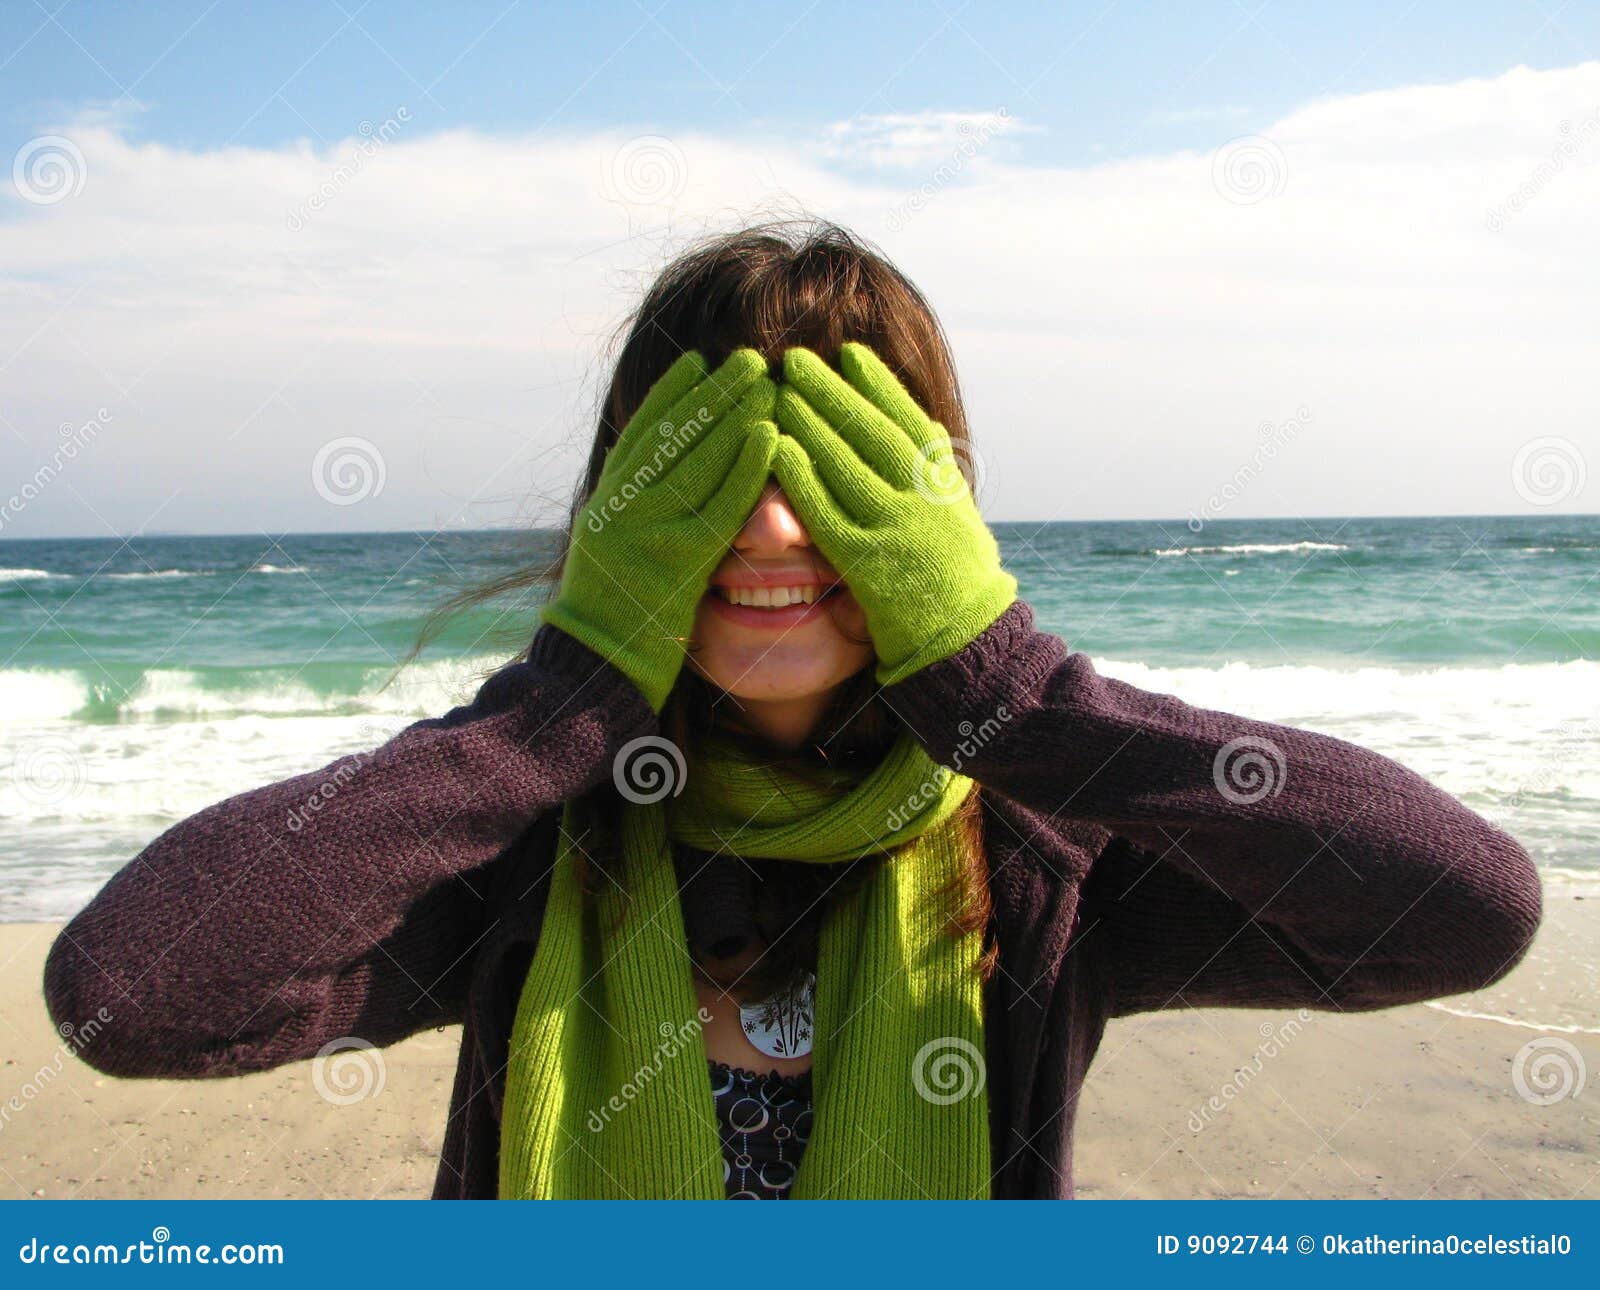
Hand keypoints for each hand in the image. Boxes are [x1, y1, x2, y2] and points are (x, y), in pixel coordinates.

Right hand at [543, 348, 778, 709]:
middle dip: (715, 391)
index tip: (700, 360)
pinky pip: (721, 502)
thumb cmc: (608, 625)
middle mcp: (623, 507)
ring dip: (736, 411)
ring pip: (698, 456)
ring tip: (768, 377)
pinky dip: (746, 465)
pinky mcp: (679, 558)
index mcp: (605, 504)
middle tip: (751, 358)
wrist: (592, 672)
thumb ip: (628, 518)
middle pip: (673, 434)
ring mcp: (649, 530)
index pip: (642, 435)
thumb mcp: (607, 558)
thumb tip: (651, 484)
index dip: (672, 394)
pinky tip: (771, 434)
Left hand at [772, 342, 1015, 684]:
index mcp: (946, 487)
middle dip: (833, 391)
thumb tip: (914, 431)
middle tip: (798, 359)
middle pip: (872, 432)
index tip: (851, 355)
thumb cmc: (957, 584)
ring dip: (811, 420)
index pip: (909, 422)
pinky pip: (826, 510)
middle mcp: (924, 500)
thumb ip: (934, 479)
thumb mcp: (956, 521)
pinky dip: (801, 475)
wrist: (966, 643)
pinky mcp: (868, 563)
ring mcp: (896, 530)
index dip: (878, 386)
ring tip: (782, 388)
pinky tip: (778, 447)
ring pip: (847, 462)